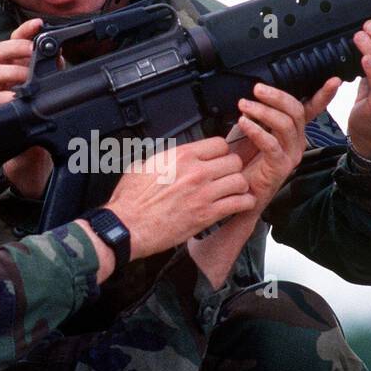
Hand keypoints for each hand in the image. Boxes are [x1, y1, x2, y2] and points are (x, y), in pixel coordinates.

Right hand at [0, 17, 57, 196]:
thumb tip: (59, 48)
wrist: (34, 157)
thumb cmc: (43, 121)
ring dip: (12, 72)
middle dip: (15, 48)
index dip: (25, 30)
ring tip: (27, 80)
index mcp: (20, 69)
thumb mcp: (52, 91)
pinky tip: (17, 100)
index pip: (17, 42)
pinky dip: (6, 99)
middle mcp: (7, 80)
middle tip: (30, 54)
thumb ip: (53, 71)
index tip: (38, 23)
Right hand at [104, 137, 254, 260]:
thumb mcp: (142, 166)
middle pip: (234, 161)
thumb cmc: (130, 200)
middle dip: (232, 169)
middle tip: (227, 177)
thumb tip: (168, 158)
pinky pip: (239, 203)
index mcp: (180, 155)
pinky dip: (243, 204)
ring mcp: (203, 193)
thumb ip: (163, 159)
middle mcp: (196, 171)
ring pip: (240, 181)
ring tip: (234, 192)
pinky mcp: (207, 214)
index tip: (218, 160)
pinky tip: (238, 205)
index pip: (219, 144)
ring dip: (239, 187)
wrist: (127, 227)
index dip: (221, 152)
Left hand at [228, 78, 340, 209]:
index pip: (311, 110)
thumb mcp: (252, 131)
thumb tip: (252, 93)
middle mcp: (297, 142)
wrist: (240, 192)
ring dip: (262, 111)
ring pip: (285, 124)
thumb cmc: (244, 161)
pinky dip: (256, 130)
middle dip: (276, 96)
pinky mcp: (280, 167)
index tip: (333, 81)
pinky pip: (271, 144)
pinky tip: (243, 123)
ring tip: (244, 105)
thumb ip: (258, 114)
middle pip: (296, 111)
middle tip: (256, 89)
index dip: (323, 95)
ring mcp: (291, 155)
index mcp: (294, 132)